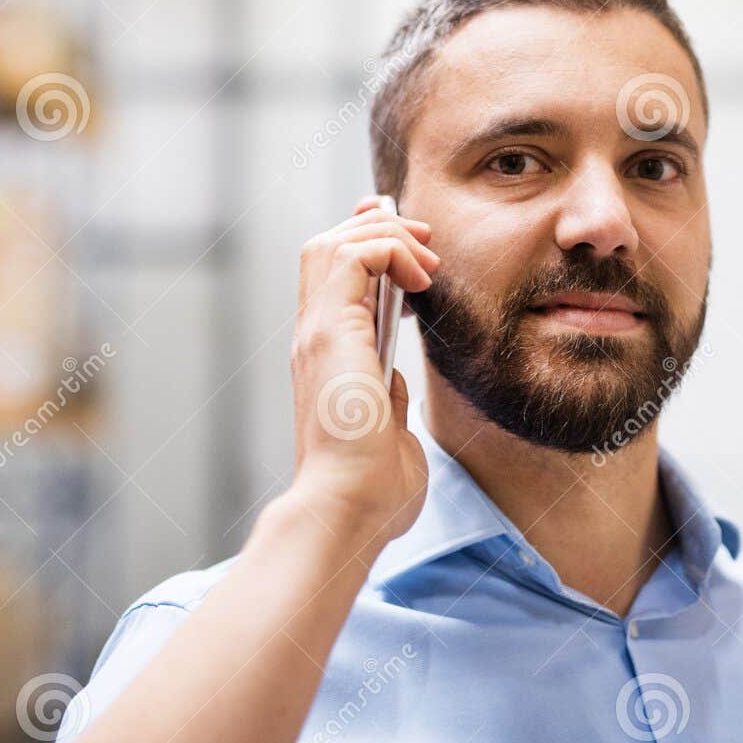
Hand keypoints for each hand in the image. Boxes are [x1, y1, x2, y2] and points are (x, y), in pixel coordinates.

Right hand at [290, 195, 439, 540]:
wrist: (348, 513)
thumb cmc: (370, 493)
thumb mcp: (389, 432)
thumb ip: (387, 400)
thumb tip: (394, 379)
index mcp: (326, 358)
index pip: (333, 277)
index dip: (369, 248)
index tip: (416, 256)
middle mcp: (314, 337)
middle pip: (328, 246)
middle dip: (379, 229)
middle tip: (427, 246)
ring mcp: (317, 332)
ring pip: (333, 242)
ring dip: (385, 235)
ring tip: (425, 258)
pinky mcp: (330, 331)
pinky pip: (354, 257)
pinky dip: (390, 251)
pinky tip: (420, 280)